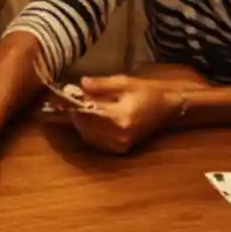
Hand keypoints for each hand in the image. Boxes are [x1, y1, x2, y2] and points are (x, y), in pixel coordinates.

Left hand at [69, 75, 204, 153]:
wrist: (170, 108)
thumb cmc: (150, 92)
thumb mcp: (126, 82)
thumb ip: (102, 85)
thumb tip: (81, 83)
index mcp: (119, 117)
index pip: (87, 112)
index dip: (72, 104)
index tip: (60, 95)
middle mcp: (118, 135)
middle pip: (84, 126)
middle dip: (74, 113)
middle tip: (66, 100)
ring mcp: (119, 145)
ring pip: (88, 135)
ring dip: (80, 122)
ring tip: (76, 107)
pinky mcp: (120, 149)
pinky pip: (96, 141)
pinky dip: (88, 131)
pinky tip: (89, 119)